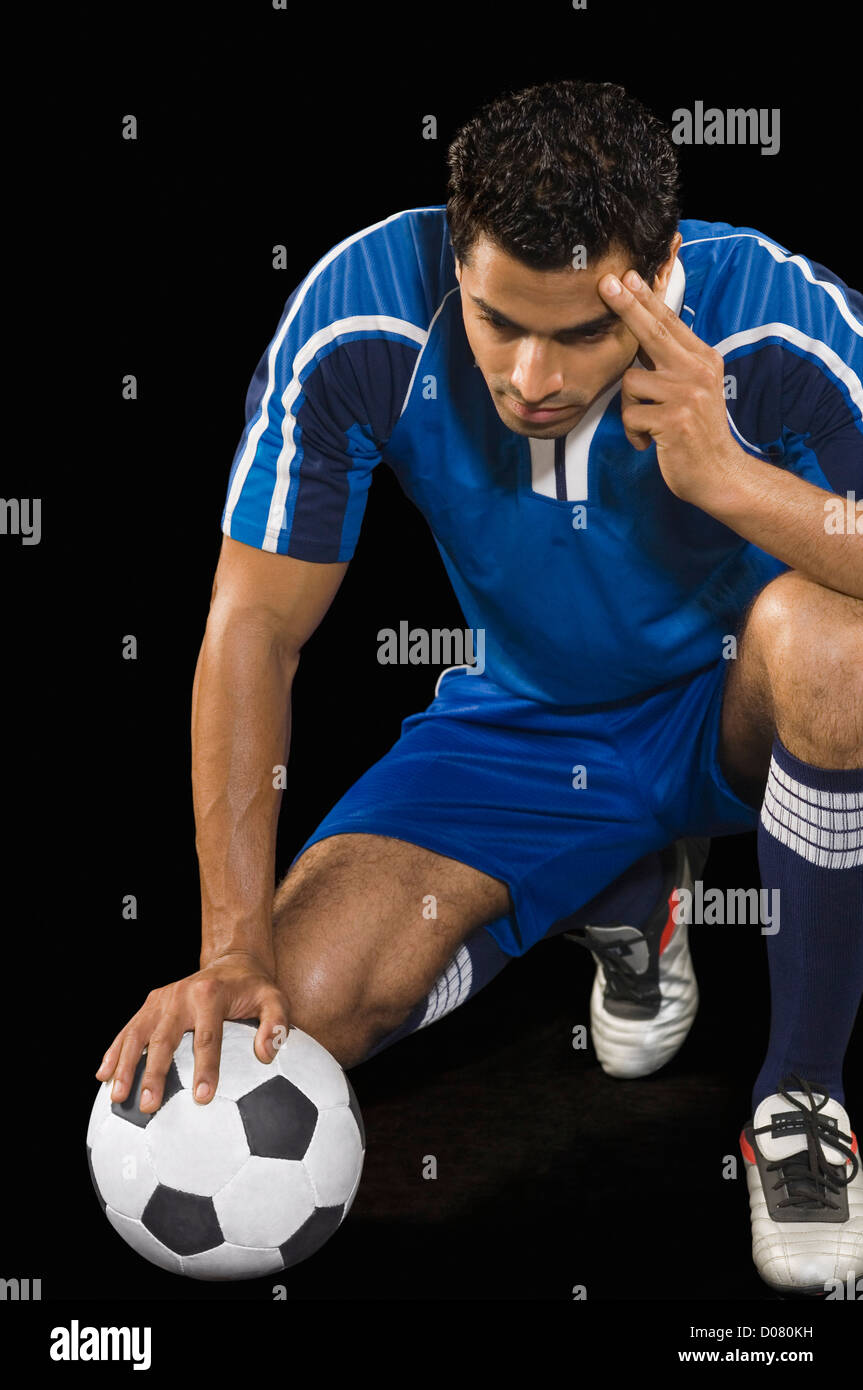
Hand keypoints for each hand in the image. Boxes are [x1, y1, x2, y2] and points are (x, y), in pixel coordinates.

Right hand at [95, 950, 290, 1113]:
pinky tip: (103, 1076)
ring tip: (117, 1097)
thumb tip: (266, 1054)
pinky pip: (129, 1029)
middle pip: (165, 1038)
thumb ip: (276, 1024)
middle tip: (148, 1105)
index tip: (202, 1099)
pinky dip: (115, 1051)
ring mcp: (162, 998)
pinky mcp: (151, 1002)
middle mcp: (181, 994)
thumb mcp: (276, 999)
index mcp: (211, 995)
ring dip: (125, 1065)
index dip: (205, 1068)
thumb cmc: (255, 988)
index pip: (207, 1038)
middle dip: (155, 1073)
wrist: (232, 959)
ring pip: (138, 1033)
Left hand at [598, 268, 744, 506]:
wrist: (718, 473)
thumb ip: (672, 362)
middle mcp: (698, 370)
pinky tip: (652, 442)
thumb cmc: (697, 432)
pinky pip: (631, 416)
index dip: (645, 299)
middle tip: (606, 283)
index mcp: (703, 359)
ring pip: (630, 384)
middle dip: (627, 306)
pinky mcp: (673, 419)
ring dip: (631, 409)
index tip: (626, 277)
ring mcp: (686, 394)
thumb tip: (640, 333)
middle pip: (652, 332)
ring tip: (651, 425)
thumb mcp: (693, 389)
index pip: (668, 323)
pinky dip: (635, 433)